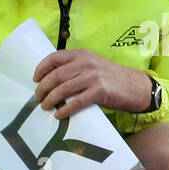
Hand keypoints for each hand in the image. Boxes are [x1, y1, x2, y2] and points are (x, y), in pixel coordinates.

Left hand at [33, 49, 150, 118]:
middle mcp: (86, 63)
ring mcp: (93, 77)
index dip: (41, 68)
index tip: (35, 79)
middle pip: (55, 76)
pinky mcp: (99, 91)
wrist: (133, 86)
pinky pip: (76, 102)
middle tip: (38, 97)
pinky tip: (59, 115)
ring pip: (63, 89)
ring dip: (50, 100)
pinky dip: (65, 110)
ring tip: (45, 106)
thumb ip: (74, 67)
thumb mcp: (92, 65)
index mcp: (82, 54)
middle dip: (43, 88)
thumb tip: (50, 79)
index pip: (54, 57)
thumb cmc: (108, 77)